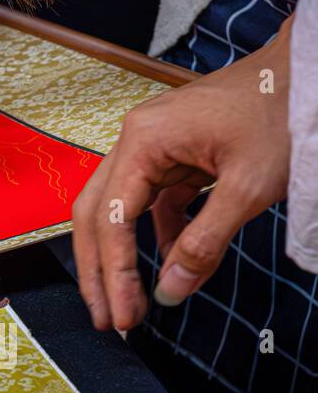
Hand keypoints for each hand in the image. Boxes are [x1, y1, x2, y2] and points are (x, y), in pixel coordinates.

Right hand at [71, 19, 292, 330]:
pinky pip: (150, 201)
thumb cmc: (280, 116)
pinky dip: (155, 235)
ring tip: (127, 301)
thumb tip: (171, 292)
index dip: (115, 274)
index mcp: (143, 142)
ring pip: (117, 210)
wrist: (305, 73)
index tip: (125, 317)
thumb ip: (204, 243)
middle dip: (99, 270)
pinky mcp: (172, 154)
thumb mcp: (248, 188)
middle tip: (107, 319)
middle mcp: (134, 141)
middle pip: (95, 214)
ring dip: (120, 256)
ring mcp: (151, 146)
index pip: (111, 219)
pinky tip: (169, 263)